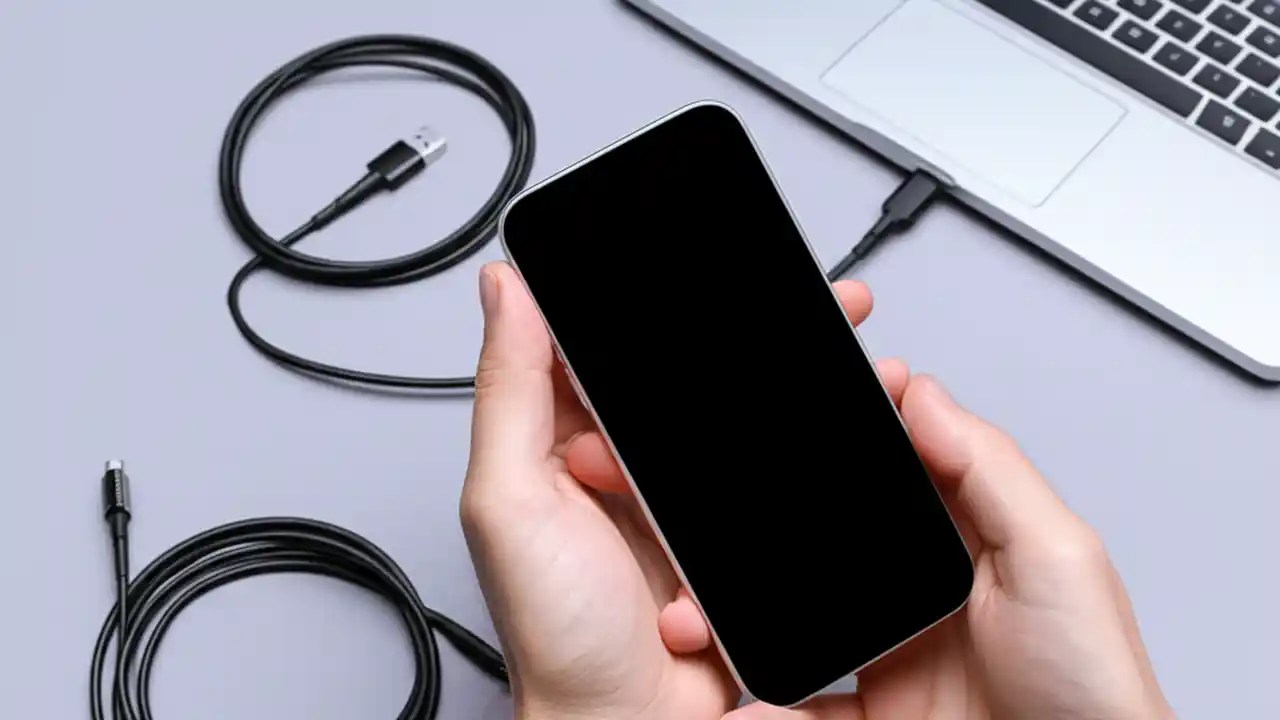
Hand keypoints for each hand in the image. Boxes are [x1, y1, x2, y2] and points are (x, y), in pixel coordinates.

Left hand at [459, 262, 907, 718]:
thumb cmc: (557, 640)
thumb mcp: (513, 501)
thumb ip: (508, 393)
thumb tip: (501, 290)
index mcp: (562, 445)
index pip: (597, 344)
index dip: (636, 294)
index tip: (680, 252)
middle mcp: (621, 467)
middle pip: (681, 377)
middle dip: (736, 333)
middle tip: (791, 295)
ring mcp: (679, 501)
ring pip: (733, 422)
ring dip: (779, 391)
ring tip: (827, 352)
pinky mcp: (727, 534)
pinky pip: (765, 478)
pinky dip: (794, 459)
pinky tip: (818, 439)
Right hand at [721, 376, 1174, 718]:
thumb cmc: (1096, 688)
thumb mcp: (1057, 558)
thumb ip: (992, 472)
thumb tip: (925, 396)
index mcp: (973, 534)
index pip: (907, 457)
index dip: (865, 419)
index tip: (819, 394)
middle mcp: (930, 586)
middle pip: (842, 527)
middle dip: (792, 512)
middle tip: (750, 499)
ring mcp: (896, 648)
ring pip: (807, 606)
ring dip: (767, 600)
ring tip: (728, 600)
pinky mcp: (873, 709)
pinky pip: (802, 694)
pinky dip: (771, 697)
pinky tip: (757, 693)